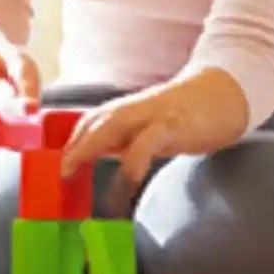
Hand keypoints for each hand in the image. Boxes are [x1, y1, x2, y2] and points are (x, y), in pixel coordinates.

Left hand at [60, 68, 248, 181]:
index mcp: (123, 111)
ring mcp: (151, 114)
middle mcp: (131, 109)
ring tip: (71, 169)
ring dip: (88, 146)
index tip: (51, 167)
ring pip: (112, 125)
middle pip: (92, 123)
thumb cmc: (180, 118)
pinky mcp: (173, 123)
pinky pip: (149, 141)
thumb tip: (95, 161)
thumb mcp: (145, 130)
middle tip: (55, 171)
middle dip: (70, 145)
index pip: (86, 124)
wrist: (222, 96)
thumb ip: (121, 142)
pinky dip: (135, 158)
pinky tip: (128, 177)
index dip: (67, 143)